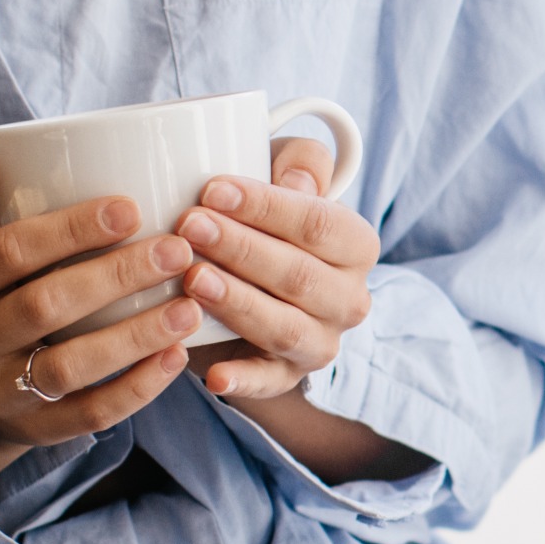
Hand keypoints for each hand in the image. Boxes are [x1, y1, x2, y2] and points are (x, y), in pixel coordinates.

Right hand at [0, 161, 201, 485]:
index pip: (8, 252)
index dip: (69, 230)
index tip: (131, 207)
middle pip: (43, 306)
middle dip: (115, 276)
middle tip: (178, 251)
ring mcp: (1, 392)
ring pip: (69, 367)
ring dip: (134, 337)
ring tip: (189, 307)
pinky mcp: (37, 430)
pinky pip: (90, 415)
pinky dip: (136, 389)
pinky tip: (176, 357)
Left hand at [182, 140, 430, 487]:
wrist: (258, 279)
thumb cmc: (265, 214)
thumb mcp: (282, 171)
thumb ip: (301, 160)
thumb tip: (297, 182)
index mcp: (356, 244)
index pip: (317, 223)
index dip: (265, 206)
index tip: (210, 188)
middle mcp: (349, 298)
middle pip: (298, 275)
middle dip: (241, 249)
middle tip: (188, 226)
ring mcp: (321, 341)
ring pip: (283, 327)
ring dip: (237, 303)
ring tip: (191, 279)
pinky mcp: (287, 376)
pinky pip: (268, 384)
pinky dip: (242, 381)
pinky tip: (213, 375)